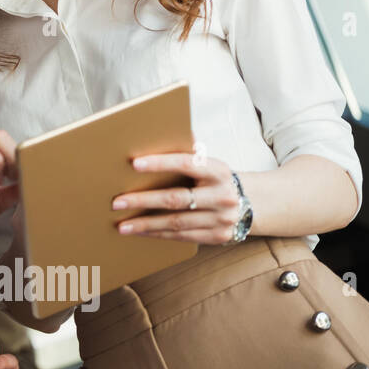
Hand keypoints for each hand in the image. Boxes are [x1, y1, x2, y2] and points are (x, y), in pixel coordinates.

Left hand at [111, 153, 241, 245]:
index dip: (160, 163)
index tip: (134, 164)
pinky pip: (182, 236)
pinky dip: (158, 234)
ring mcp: (222, 218)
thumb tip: (159, 132)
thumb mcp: (208, 163)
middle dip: (143, 201)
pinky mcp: (218, 236)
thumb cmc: (215, 179)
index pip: (186, 164)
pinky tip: (140, 232)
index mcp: (218, 171)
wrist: (251, 203)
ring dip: (146, 224)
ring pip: (177, 222)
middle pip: (176, 199)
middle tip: (117, 202)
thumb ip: (187, 152)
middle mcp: (222, 195)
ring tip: (122, 224)